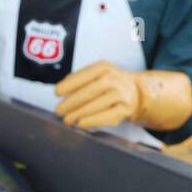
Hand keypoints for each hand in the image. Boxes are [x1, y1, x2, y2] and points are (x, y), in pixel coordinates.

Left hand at [55, 62, 191, 133]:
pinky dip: (92, 120)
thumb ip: (79, 80)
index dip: (69, 84)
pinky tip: (81, 124)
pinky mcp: (125, 109)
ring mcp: (120, 94)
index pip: (85, 75)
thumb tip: (61, 90)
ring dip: (78, 114)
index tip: (56, 92)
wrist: (135, 92)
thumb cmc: (107, 84)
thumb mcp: (96, 75)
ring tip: (67, 120)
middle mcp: (114, 79)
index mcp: (103, 68)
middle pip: (89, 91)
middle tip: (58, 111)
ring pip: (96, 105)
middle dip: (71, 103)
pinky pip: (106, 116)